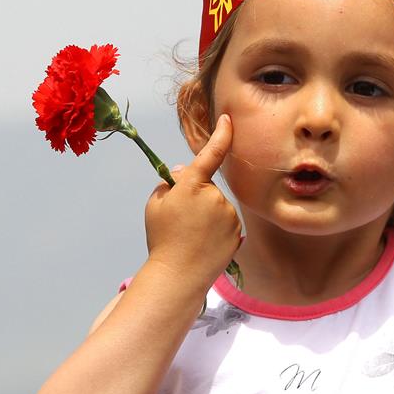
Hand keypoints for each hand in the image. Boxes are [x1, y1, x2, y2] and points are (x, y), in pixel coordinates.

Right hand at [144, 114, 241, 291]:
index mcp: (192, 186)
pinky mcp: (237, 231)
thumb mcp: (155, 205)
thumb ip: (169, 183)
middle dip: (196, 196)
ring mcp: (229, 214)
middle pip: (207, 187)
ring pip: (218, 205)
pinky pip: (226, 222)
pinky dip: (217, 229)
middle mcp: (215, 196)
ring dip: (207, 214)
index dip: (221, 133)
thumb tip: (182, 171)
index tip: (227, 119)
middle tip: (181, 219)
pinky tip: (204, 243)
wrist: (178, 275)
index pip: (211, 152)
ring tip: (191, 235)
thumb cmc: (162, 239)